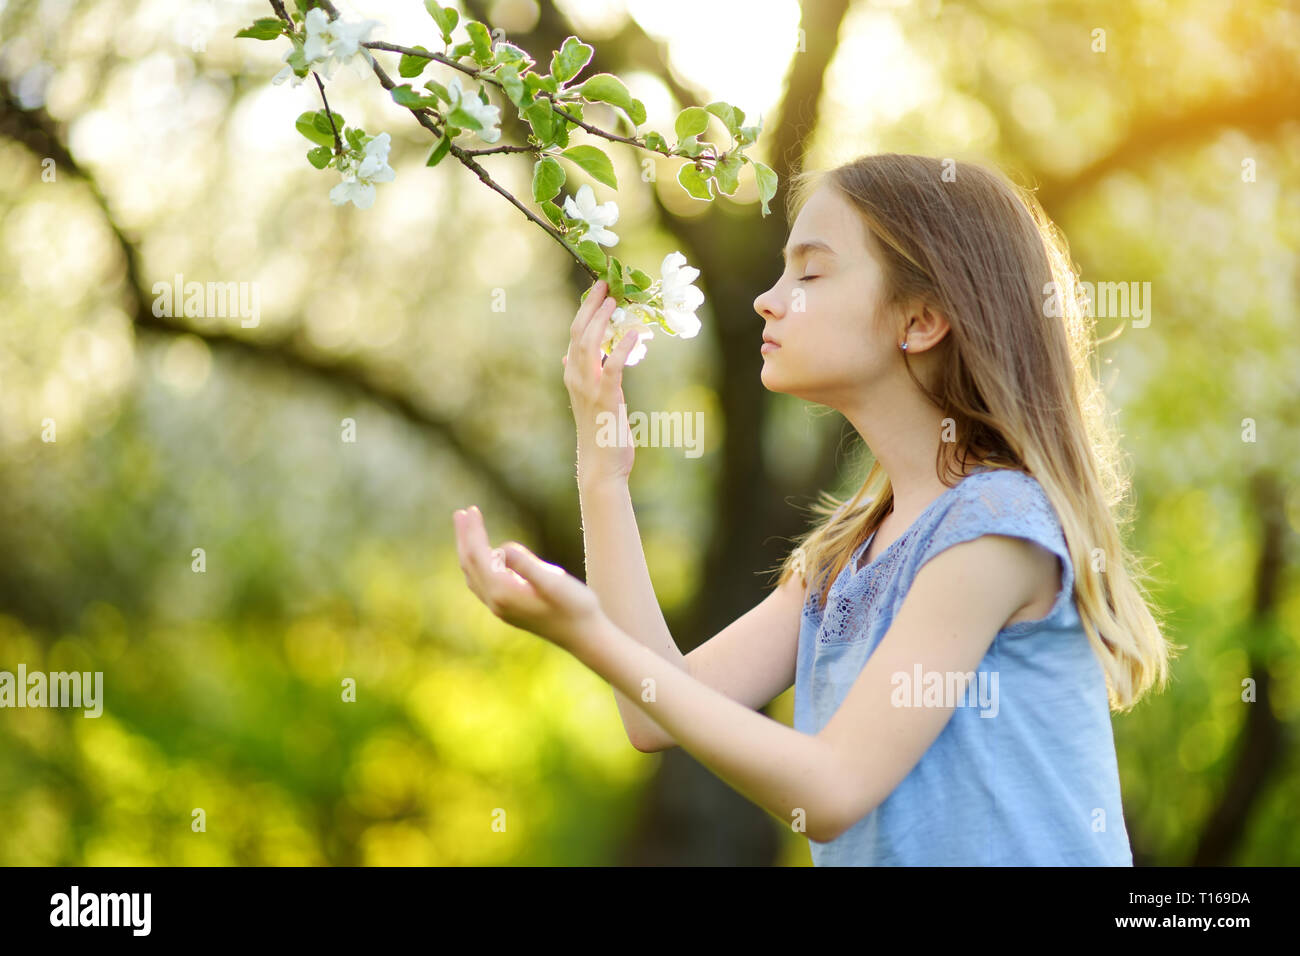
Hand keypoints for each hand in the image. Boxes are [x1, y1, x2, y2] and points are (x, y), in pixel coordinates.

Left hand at [452, 505, 605, 652]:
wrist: (585, 636)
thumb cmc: (574, 606)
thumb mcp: (554, 581)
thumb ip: (527, 564)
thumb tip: (501, 548)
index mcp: (502, 592)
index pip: (478, 555)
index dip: (473, 531)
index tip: (471, 509)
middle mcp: (496, 602)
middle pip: (469, 564)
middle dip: (464, 537)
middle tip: (461, 513)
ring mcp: (500, 608)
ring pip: (474, 575)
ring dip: (468, 550)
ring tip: (468, 529)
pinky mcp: (508, 610)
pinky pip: (483, 584)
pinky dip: (478, 565)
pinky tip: (487, 557)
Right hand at [562, 279, 642, 489]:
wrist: (600, 467)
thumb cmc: (599, 434)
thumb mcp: (588, 401)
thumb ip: (581, 377)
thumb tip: (568, 358)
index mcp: (573, 376)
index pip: (575, 335)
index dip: (586, 310)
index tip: (598, 289)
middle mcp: (577, 379)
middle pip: (580, 333)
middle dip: (592, 306)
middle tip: (605, 283)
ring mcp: (589, 389)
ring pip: (590, 345)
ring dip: (603, 320)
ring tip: (615, 300)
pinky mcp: (606, 400)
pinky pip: (613, 368)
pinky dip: (623, 349)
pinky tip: (634, 334)